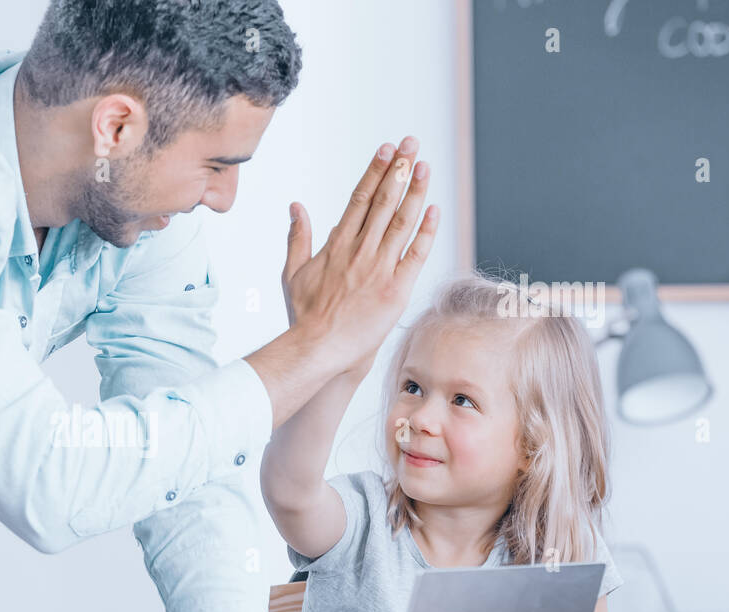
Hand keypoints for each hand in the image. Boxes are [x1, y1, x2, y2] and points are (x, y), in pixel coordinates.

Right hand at [282, 136, 438, 372]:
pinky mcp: (395, 290)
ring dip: (415, 192)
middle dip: (399, 170)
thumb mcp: (293, 272)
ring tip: (426, 166)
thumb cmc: (305, 316)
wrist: (318, 349)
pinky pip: (415, 255)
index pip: (359, 199)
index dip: (375, 172)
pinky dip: (427, 232)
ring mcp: (378, 270)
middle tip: (412, 144)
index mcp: (337, 245)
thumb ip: (297, 237)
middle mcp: (359, 252)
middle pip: (382, 203)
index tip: (388, 150)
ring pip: (401, 223)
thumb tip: (295, 206)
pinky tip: (435, 210)